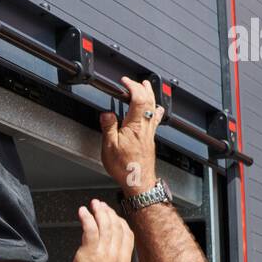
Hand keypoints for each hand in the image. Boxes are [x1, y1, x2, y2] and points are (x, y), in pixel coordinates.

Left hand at [67, 199, 134, 261]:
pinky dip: (87, 217)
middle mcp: (116, 254)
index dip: (121, 223)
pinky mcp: (90, 250)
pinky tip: (83, 212)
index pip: (127, 235)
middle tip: (102, 206)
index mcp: (124, 261)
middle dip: (110, 213)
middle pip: (117, 227)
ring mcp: (104, 251)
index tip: (115, 217)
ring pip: (105, 225)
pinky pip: (90, 228)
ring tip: (94, 205)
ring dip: (99, 212)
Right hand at [100, 77, 164, 195]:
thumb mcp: (109, 147)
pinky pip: (154, 119)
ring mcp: (149, 133)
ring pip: (153, 109)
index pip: (138, 99)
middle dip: (144, 88)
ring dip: (151, 96)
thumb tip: (106, 113)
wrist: (138, 181)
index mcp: (135, 126)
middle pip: (149, 101)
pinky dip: (154, 110)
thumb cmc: (125, 168)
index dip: (133, 87)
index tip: (125, 81)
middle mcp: (145, 127)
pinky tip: (156, 110)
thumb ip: (108, 127)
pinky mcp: (150, 139)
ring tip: (148, 88)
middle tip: (138, 81)